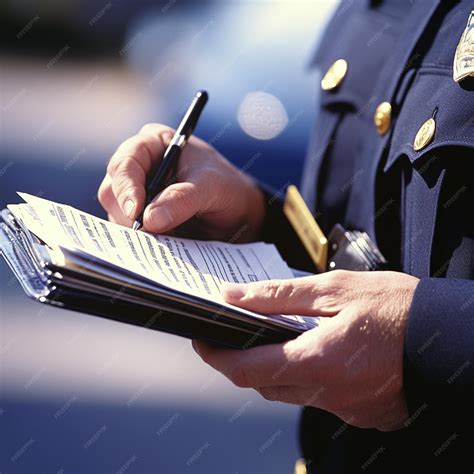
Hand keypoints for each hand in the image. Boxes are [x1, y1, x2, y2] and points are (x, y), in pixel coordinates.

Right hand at [98, 123, 264, 240]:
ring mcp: (136, 195)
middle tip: (150, 234)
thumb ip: (183, 199)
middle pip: (113, 190)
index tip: (136, 212)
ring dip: (135, 232)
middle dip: (128, 214)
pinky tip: (160, 248)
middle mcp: (138, 167)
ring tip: (164, 240)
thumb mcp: (212, 188)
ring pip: (117, 215)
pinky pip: (129, 233)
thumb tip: (149, 219)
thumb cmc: (227, 189)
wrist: (238, 215)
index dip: (126, 187)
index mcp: (152, 144)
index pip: (126, 162)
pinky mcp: (140, 220)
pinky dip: (141, 242)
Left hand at [193, 270, 419, 430]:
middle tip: (234, 335)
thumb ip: (279, 295)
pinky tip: (314, 352)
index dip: (217, 356)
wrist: (450, 334)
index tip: (203, 340)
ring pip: (291, 392)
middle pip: (265, 385)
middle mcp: (328, 394)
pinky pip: (319, 397)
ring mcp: (347, 407)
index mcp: (317, 362)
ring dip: (275, 368)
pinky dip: (306, 376)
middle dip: (242, 362)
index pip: (246, 370)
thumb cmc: (398, 306)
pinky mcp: (363, 410)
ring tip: (273, 338)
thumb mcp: (335, 288)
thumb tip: (235, 296)